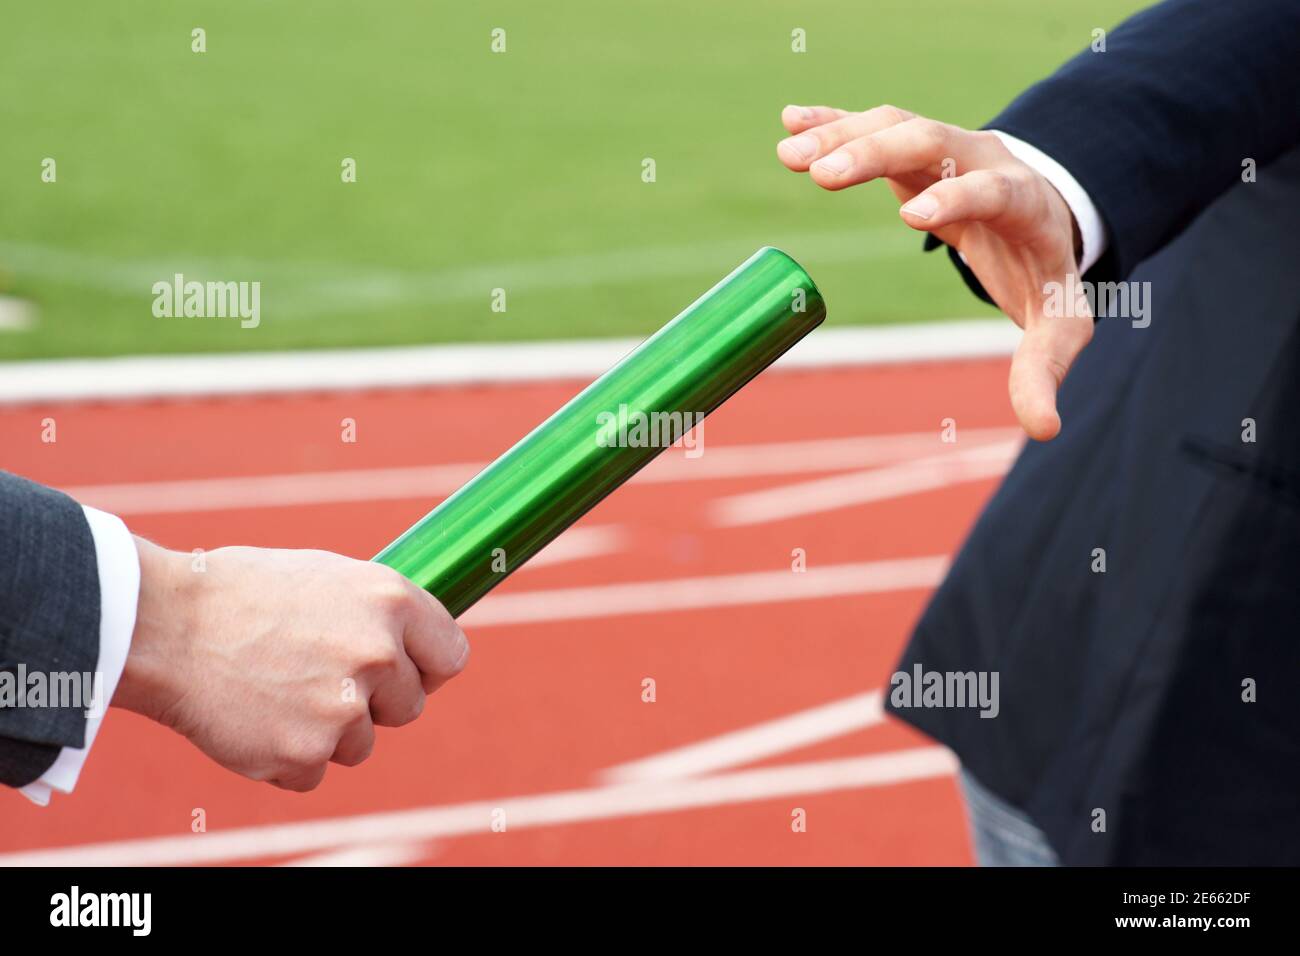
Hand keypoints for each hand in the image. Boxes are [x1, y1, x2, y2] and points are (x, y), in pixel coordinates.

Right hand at [114, 538, 468, 790]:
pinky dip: (288, 756)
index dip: (427, 666)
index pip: (452, 656)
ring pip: (362, 744)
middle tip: (317, 676)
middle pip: (409, 707)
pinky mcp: (304, 755)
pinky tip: (256, 717)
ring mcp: (343, 710)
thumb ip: (379, 614)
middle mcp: (377, 655)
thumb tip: (417, 645)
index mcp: (390, 601)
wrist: (163, 626)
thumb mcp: (327, 578)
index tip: (407, 671)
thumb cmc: (242, 593)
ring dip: (328, 730)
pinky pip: (316, 770)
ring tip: (277, 690)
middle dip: (373, 701)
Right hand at [777, 104, 1092, 439]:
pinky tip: (790, 121)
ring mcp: (946, 146)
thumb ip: (1044, 369)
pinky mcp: (913, 145)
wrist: (1044, 217)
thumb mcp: (1056, 324)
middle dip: (877, 153)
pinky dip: (832, 122)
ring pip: (894, 125)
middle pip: (932, 140)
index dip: (957, 198)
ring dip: (841, 136)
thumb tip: (1043, 429)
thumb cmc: (1044, 275)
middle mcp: (984, 159)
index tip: (913, 217)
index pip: (993, 190)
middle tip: (823, 175)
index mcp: (1023, 203)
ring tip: (788, 156)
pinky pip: (871, 125)